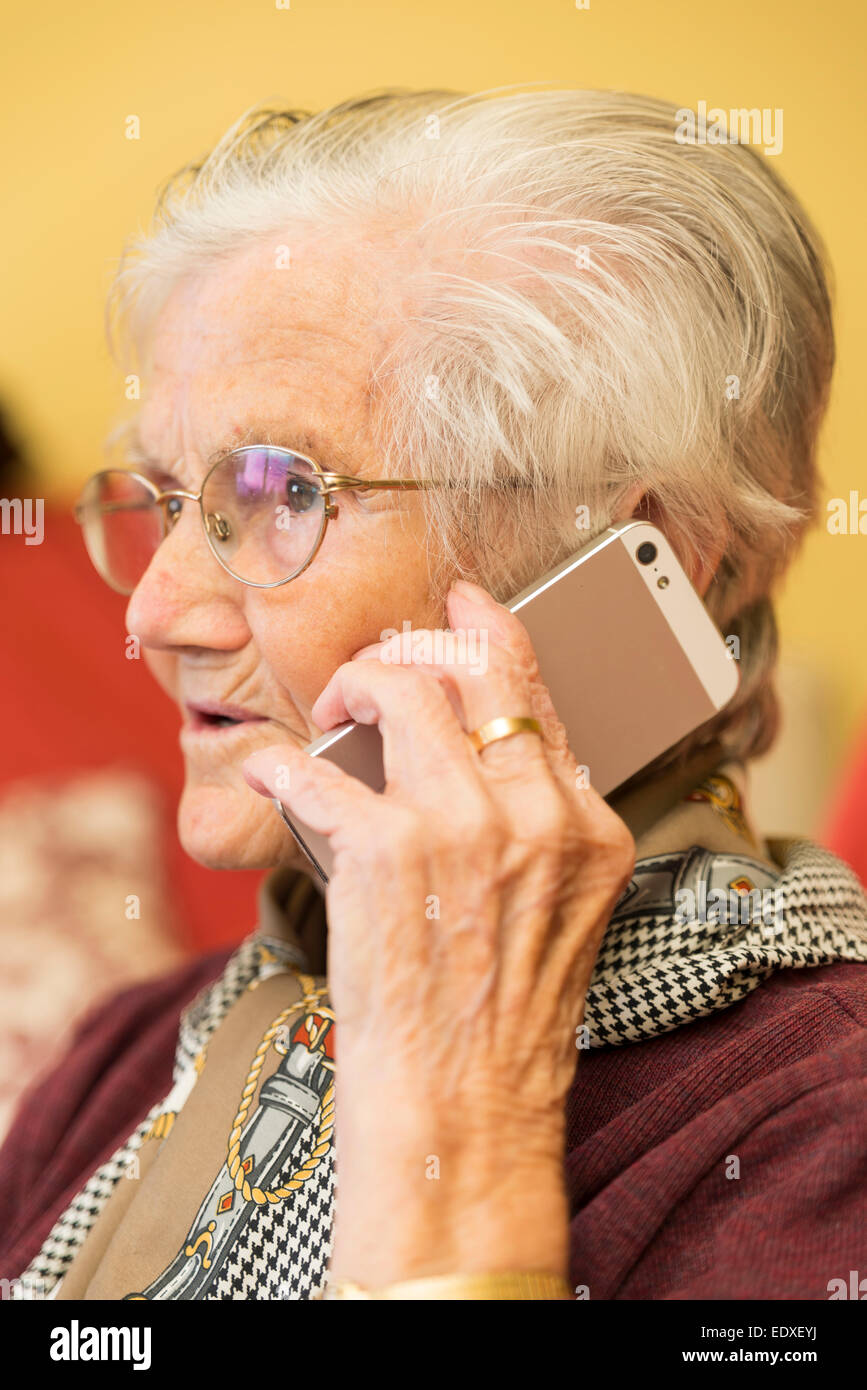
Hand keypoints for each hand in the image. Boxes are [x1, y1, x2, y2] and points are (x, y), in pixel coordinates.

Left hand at [243, 578, 634, 1287]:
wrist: (466, 1110)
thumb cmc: (500, 1022)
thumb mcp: (556, 913)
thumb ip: (532, 827)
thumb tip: (467, 748)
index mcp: (589, 829)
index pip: (540, 699)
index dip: (495, 638)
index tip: (465, 608)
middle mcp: (536, 814)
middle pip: (477, 668)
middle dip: (418, 644)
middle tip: (380, 661)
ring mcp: (462, 825)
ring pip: (400, 688)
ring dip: (353, 686)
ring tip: (333, 711)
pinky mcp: (385, 848)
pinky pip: (316, 770)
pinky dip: (282, 768)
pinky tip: (272, 774)